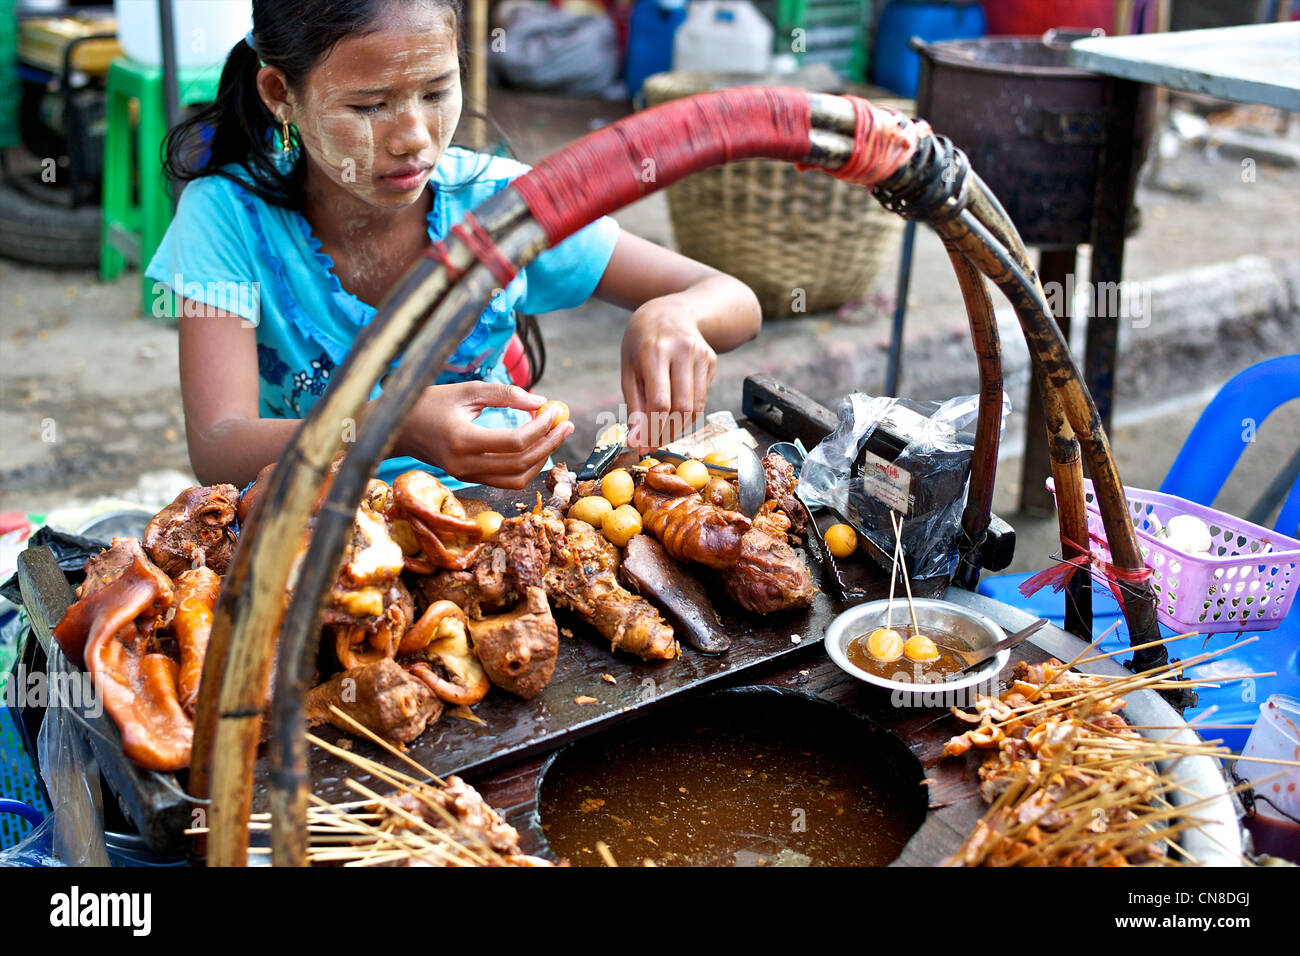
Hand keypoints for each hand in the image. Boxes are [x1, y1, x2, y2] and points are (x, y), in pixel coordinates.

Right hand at [399, 381, 573, 488]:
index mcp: (461, 440)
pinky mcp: (468, 478)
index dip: (541, 427)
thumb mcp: (466, 390)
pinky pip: (505, 480)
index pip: (514, 442)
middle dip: (549, 442)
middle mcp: (464, 464)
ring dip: (541, 458)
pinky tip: (536, 446)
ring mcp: (465, 475)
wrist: (395, 428)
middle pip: (520, 463)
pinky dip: (526, 466)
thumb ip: (503, 394)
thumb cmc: (428, 403)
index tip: (555, 409)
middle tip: (565, 423)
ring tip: (554, 434)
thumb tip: (539, 401)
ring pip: (516, 478)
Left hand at [620, 299, 716, 452]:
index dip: (652, 430)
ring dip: (679, 428)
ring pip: (696, 407)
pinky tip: (674, 409)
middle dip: (667, 433)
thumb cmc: (642, 343)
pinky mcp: (712, 359)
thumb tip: (637, 441)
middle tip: (653, 445)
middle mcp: (682, 350)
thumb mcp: (630, 369)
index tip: (643, 448)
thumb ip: (634, 405)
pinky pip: (702, 396)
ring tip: (661, 434)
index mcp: (655, 350)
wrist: (671, 311)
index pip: (659, 402)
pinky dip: (688, 411)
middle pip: (682, 407)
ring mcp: (701, 354)